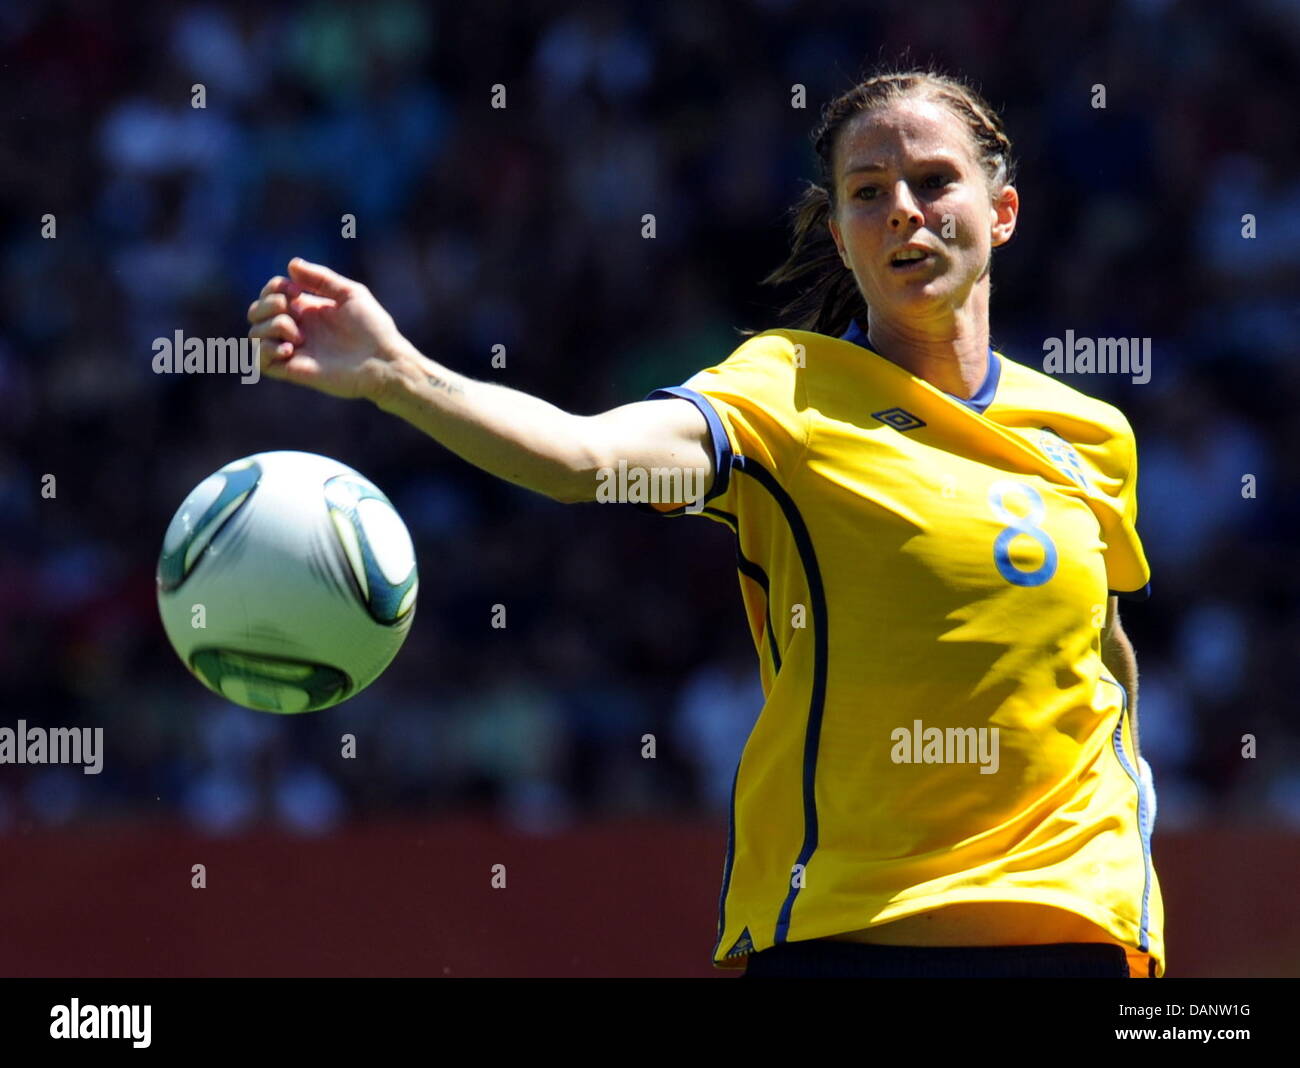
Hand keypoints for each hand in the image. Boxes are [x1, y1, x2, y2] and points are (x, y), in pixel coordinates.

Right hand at [246, 258, 409, 401]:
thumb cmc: (373, 328)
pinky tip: (290, 349)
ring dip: (271, 327)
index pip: (271, 292)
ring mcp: (293, 349)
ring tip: (298, 337)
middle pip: (256, 311)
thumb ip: (321, 278)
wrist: (383, 361)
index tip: (295, 290)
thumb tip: (291, 266)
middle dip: (267, 305)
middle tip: (292, 312)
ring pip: (254, 334)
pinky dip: (265, 350)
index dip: (274, 287)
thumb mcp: (351, 293)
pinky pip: (259, 361)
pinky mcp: (293, 370)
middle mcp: (297, 327)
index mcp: (307, 308)